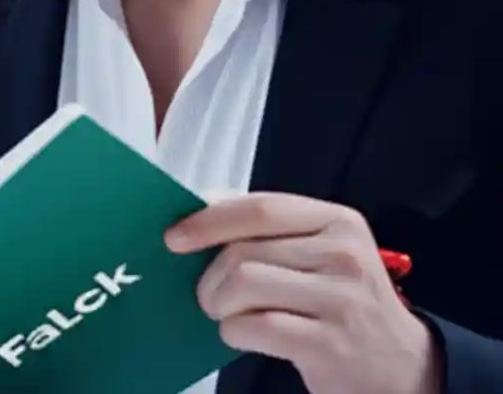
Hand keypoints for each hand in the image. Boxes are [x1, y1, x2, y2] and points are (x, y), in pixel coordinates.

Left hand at [165, 193, 440, 393]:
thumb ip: (267, 228)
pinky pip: (254, 327)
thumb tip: (197, 210)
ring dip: (219, 305)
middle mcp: (343, 254)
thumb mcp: (319, 252)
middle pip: (242, 252)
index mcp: (337, 221)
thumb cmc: (339, 302)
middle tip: (209, 296)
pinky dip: (234, 332)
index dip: (208, 219)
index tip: (173, 236)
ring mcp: (340, 299)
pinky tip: (245, 335)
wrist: (400, 366)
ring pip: (242, 285)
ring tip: (226, 314)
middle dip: (209, 277)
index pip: (260, 207)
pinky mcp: (329, 343)